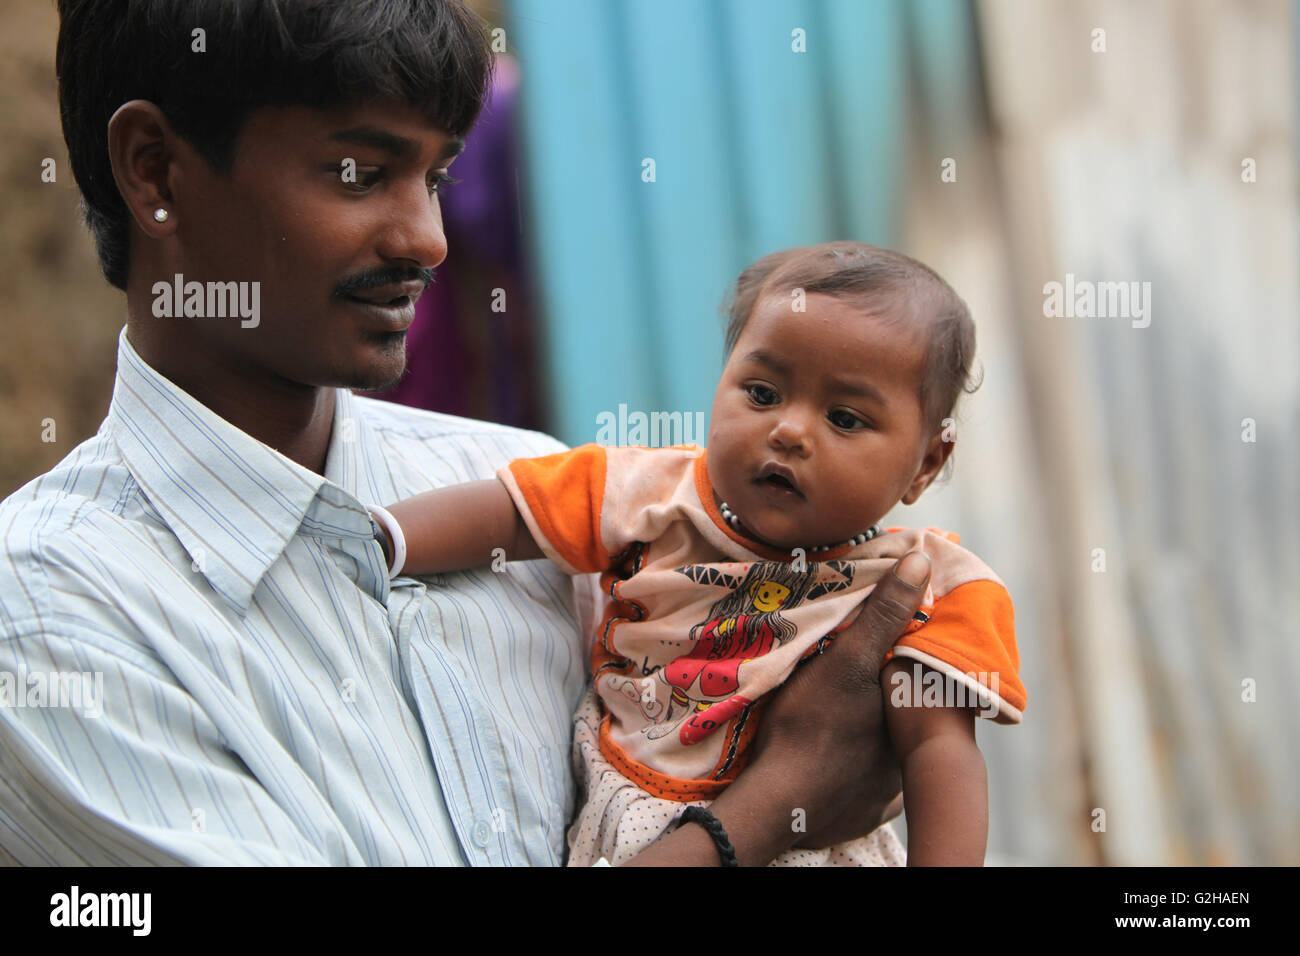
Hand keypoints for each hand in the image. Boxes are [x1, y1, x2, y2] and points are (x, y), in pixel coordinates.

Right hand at [748, 550, 931, 849]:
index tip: (882, 645)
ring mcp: (891, 790)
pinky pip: (870, 783)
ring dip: (873, 731)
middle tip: (856, 682)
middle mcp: (913, 757)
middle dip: (888, 695)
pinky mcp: (867, 813)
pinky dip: (857, 766)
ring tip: (843, 713)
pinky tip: (838, 754)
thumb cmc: (811, 725)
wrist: (777, 801)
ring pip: (888, 747)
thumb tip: (921, 563)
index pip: (921, 676)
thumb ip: (885, 613)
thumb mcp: (847, 660)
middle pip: (904, 712)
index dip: (903, 656)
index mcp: (915, 716)